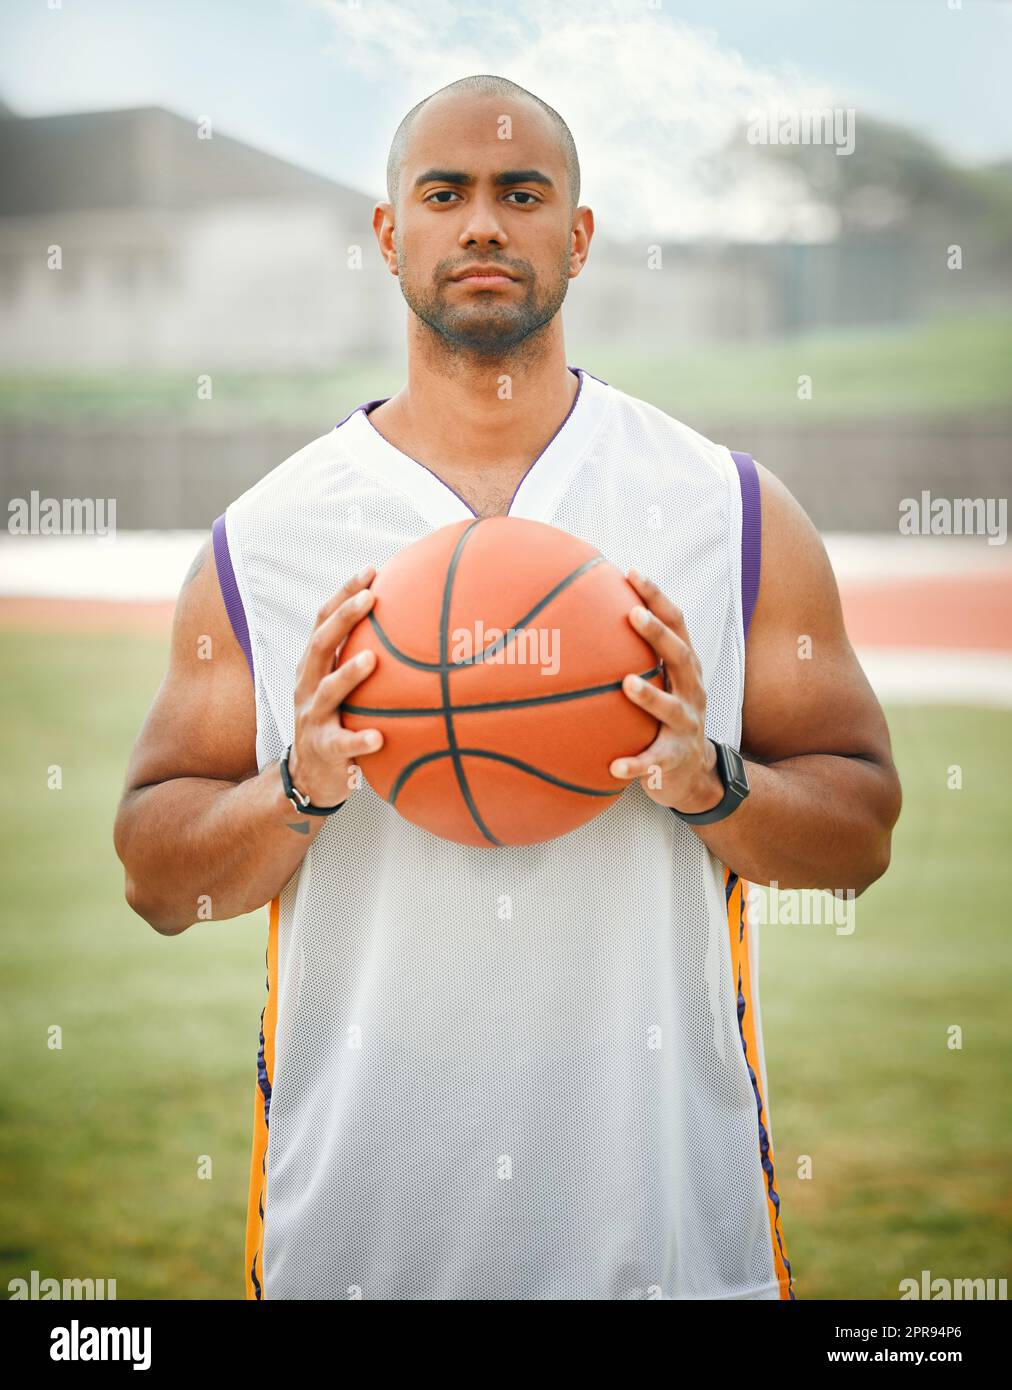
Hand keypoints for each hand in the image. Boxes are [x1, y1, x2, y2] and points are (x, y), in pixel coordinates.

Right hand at [287, 566, 384, 807]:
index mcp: (314, 666)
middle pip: (320, 643)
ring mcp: (313, 717)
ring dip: (348, 674)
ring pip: (327, 690)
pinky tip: (380, 738)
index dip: (343, 594)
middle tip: (370, 599)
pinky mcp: (324, 749)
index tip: (371, 570)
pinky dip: (359, 739)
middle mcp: (308, 685)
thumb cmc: (337, 722)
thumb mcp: (343, 688)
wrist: (308, 776)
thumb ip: (365, 659)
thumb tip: (418, 629)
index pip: (323, 620)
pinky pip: (342, 743)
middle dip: (343, 618)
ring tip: (372, 659)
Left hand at [609, 569, 723, 813]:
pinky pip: (654, 763)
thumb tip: (585, 619)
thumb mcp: (660, 684)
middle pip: (682, 658)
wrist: (693, 775)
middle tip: (633, 615)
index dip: (658, 598)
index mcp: (687, 670)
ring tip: (626, 684)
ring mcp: (686, 727)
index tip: (633, 573)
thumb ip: (635, 656)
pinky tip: (613, 767)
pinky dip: (636, 765)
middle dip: (659, 635)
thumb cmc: (665, 720)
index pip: (677, 625)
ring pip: (672, 709)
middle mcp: (692, 693)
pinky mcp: (674, 761)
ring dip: (650, 696)